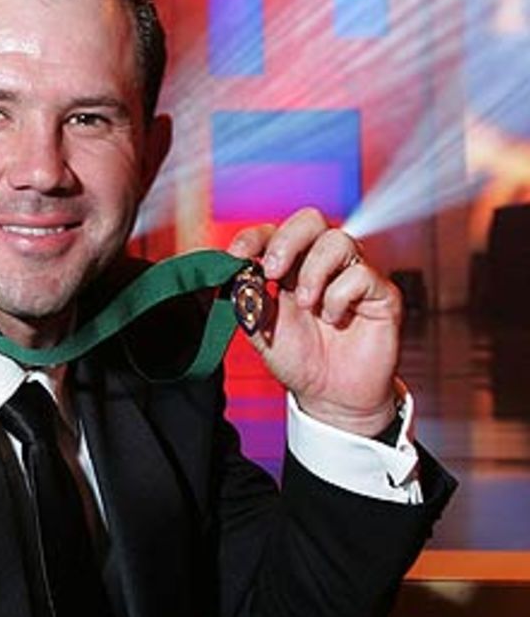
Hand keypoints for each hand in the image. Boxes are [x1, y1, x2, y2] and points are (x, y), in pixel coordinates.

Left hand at [228, 207, 401, 435]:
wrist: (330, 397)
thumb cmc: (300, 361)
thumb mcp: (260, 329)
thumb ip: (247, 298)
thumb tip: (236, 271)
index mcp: (291, 267)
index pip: (274, 232)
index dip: (254, 237)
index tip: (238, 255)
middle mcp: (323, 264)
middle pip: (310, 219)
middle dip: (287, 241)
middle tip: (274, 272)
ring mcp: (353, 274)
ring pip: (338, 240)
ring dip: (314, 272)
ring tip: (308, 305)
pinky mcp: (380, 293)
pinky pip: (361, 274)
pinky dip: (340, 297)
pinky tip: (335, 319)